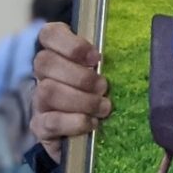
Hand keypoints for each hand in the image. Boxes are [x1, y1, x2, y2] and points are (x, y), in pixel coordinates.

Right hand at [30, 22, 110, 158]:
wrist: (88, 138)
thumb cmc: (102, 97)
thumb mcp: (107, 75)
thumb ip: (108, 62)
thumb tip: (134, 53)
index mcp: (59, 55)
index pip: (49, 34)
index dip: (71, 43)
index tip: (96, 58)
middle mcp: (43, 76)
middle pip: (45, 62)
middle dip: (80, 76)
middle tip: (104, 87)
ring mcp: (39, 101)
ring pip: (47, 91)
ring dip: (81, 100)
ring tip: (103, 107)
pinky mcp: (40, 126)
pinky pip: (50, 121)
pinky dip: (74, 122)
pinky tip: (91, 123)